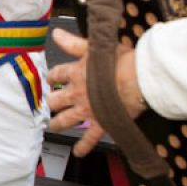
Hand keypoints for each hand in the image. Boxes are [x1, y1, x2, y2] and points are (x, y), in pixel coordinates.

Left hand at [44, 30, 146, 157]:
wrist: (138, 80)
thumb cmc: (121, 61)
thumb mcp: (95, 47)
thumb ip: (74, 42)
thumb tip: (56, 33)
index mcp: (76, 73)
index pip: (56, 74)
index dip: (52, 76)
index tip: (50, 78)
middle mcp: (77, 93)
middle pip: (55, 100)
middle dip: (51, 102)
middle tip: (49, 104)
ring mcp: (87, 110)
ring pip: (65, 120)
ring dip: (58, 124)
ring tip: (53, 127)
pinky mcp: (101, 122)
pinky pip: (89, 138)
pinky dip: (83, 146)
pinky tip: (78, 152)